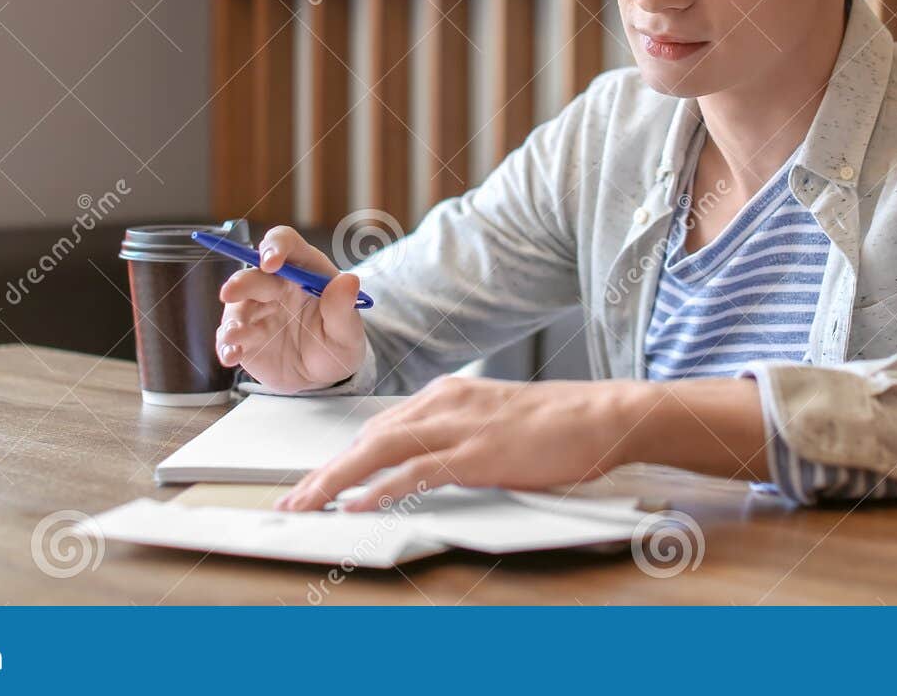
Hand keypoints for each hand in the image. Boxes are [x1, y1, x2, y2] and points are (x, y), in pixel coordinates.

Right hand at [214, 225, 366, 393]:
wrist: (323, 378)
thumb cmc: (337, 343)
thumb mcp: (348, 331)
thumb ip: (343, 307)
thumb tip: (348, 280)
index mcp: (303, 270)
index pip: (285, 243)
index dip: (275, 247)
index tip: (270, 262)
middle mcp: (275, 286)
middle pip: (253, 275)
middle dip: (240, 283)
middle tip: (230, 292)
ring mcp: (257, 311)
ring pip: (237, 307)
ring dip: (232, 320)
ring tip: (234, 336)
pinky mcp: (244, 337)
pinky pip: (229, 338)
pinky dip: (227, 346)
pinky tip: (231, 356)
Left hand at [276, 375, 643, 510]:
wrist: (601, 415)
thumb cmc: (556, 423)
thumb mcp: (494, 420)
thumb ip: (457, 435)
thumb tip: (426, 463)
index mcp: (446, 394)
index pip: (379, 426)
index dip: (342, 455)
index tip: (316, 478)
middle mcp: (444, 403)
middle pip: (368, 436)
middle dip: (326, 470)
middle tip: (295, 496)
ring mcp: (460, 426)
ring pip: (380, 449)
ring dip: (337, 479)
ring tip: (308, 502)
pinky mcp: (478, 452)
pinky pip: (418, 470)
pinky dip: (383, 487)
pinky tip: (360, 502)